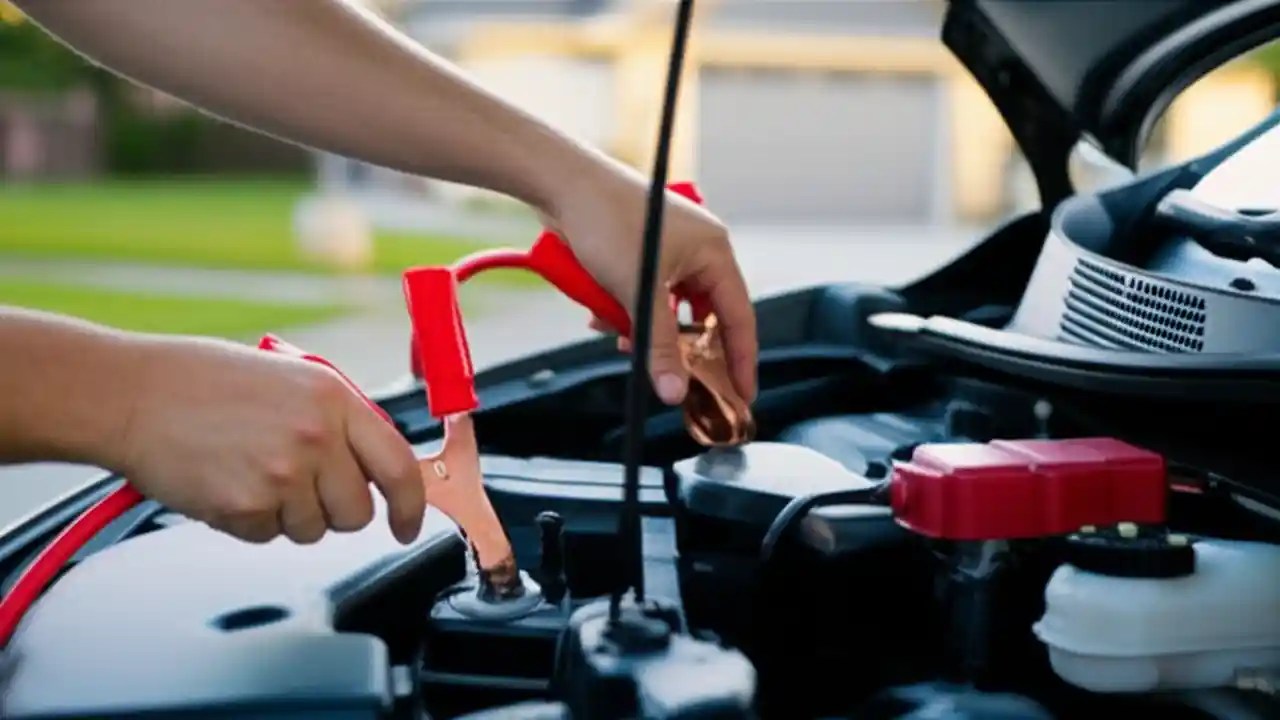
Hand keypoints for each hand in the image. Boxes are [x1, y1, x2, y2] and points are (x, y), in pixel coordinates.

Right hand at [112, 335, 424, 544]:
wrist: (133, 394)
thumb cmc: (204, 382)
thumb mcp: (291, 380)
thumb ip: (338, 421)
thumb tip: (373, 465)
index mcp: (334, 398)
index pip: (399, 466)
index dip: (411, 505)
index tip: (408, 524)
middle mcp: (316, 437)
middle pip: (356, 512)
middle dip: (334, 510)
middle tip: (298, 485)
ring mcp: (282, 474)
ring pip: (313, 530)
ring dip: (287, 515)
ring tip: (251, 472)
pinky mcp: (246, 506)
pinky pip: (267, 536)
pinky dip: (249, 521)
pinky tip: (227, 483)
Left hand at [545, 158, 757, 406]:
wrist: (561, 181)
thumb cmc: (606, 221)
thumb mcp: (637, 292)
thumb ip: (660, 345)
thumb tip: (674, 391)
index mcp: (714, 251)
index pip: (738, 316)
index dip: (741, 359)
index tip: (741, 395)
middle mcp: (698, 250)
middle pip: (701, 316)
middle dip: (677, 344)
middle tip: (671, 377)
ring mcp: (669, 249)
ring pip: (667, 308)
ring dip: (642, 326)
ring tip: (617, 333)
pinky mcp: (642, 250)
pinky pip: (645, 294)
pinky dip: (626, 308)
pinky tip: (601, 312)